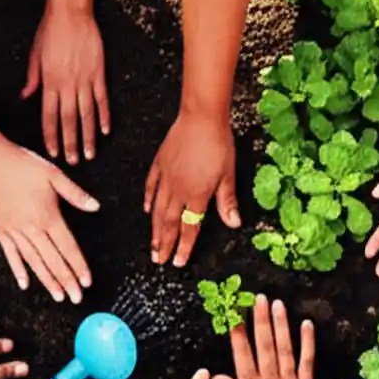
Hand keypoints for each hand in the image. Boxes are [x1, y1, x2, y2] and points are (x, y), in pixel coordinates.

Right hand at [0, 143, 98, 302]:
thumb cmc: (21, 164)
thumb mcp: (53, 174)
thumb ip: (75, 194)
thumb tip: (95, 207)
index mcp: (48, 216)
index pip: (68, 248)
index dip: (79, 266)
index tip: (87, 282)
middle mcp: (32, 228)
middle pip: (53, 260)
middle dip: (66, 281)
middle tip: (76, 298)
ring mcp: (14, 231)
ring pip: (34, 262)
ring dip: (47, 281)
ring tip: (58, 296)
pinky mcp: (0, 229)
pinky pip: (11, 254)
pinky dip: (18, 270)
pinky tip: (25, 284)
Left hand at [21, 7, 109, 164]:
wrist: (70, 13)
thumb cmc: (51, 31)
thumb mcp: (35, 55)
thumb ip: (33, 79)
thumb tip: (25, 97)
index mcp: (49, 82)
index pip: (49, 116)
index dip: (51, 136)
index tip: (53, 152)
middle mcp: (67, 84)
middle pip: (68, 120)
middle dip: (70, 143)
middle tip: (73, 161)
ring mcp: (84, 80)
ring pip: (86, 114)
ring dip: (88, 136)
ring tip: (89, 153)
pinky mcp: (98, 73)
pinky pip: (101, 99)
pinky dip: (104, 116)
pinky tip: (105, 130)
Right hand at [144, 108, 239, 266]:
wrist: (202, 117)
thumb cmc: (218, 144)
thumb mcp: (228, 174)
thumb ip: (227, 201)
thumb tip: (233, 223)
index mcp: (197, 195)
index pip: (189, 227)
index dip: (183, 246)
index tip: (178, 262)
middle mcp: (178, 190)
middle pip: (169, 223)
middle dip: (163, 244)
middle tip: (158, 260)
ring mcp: (166, 177)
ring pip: (157, 209)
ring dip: (154, 229)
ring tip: (151, 245)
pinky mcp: (160, 163)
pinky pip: (151, 186)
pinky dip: (147, 199)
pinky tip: (146, 209)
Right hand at [226, 296, 316, 378]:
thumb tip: (220, 376)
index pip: (243, 356)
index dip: (239, 334)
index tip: (236, 315)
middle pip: (264, 345)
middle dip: (260, 320)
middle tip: (259, 298)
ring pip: (284, 348)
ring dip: (281, 325)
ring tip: (278, 304)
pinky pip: (307, 361)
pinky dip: (307, 342)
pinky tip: (306, 325)